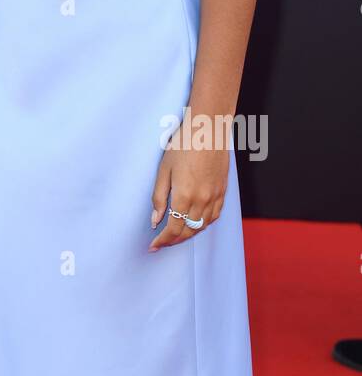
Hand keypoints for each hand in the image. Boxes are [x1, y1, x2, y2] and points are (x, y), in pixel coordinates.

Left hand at [149, 112, 228, 250]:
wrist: (208, 129)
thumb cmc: (183, 144)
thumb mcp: (163, 170)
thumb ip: (159, 197)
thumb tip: (155, 220)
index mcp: (185, 195)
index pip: (173, 228)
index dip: (163, 240)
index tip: (153, 246)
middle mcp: (202, 200)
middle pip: (189, 231)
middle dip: (174, 241)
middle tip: (162, 243)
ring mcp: (215, 196)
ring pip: (203, 226)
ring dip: (189, 234)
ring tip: (176, 235)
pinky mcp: (223, 191)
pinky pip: (215, 216)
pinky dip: (204, 224)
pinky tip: (195, 223)